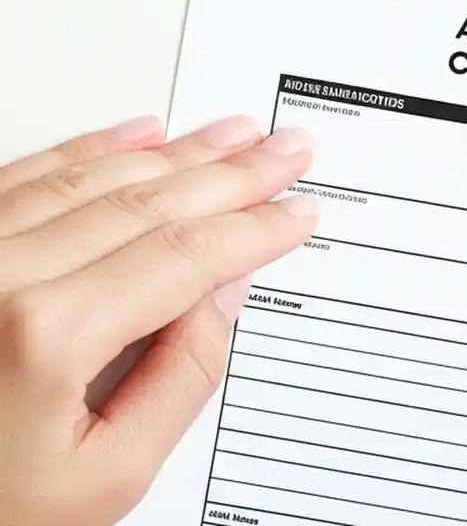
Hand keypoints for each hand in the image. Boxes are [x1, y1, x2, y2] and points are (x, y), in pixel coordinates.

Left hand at [0, 115, 317, 524]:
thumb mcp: (106, 476)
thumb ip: (180, 378)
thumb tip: (225, 290)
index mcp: (44, 335)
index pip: (182, 257)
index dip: (252, 230)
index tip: (297, 212)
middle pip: (145, 203)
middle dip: (231, 174)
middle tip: (285, 150)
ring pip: (89, 177)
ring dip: (175, 152)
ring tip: (232, 136)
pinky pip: (25, 176)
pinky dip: (89, 148)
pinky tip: (138, 133)